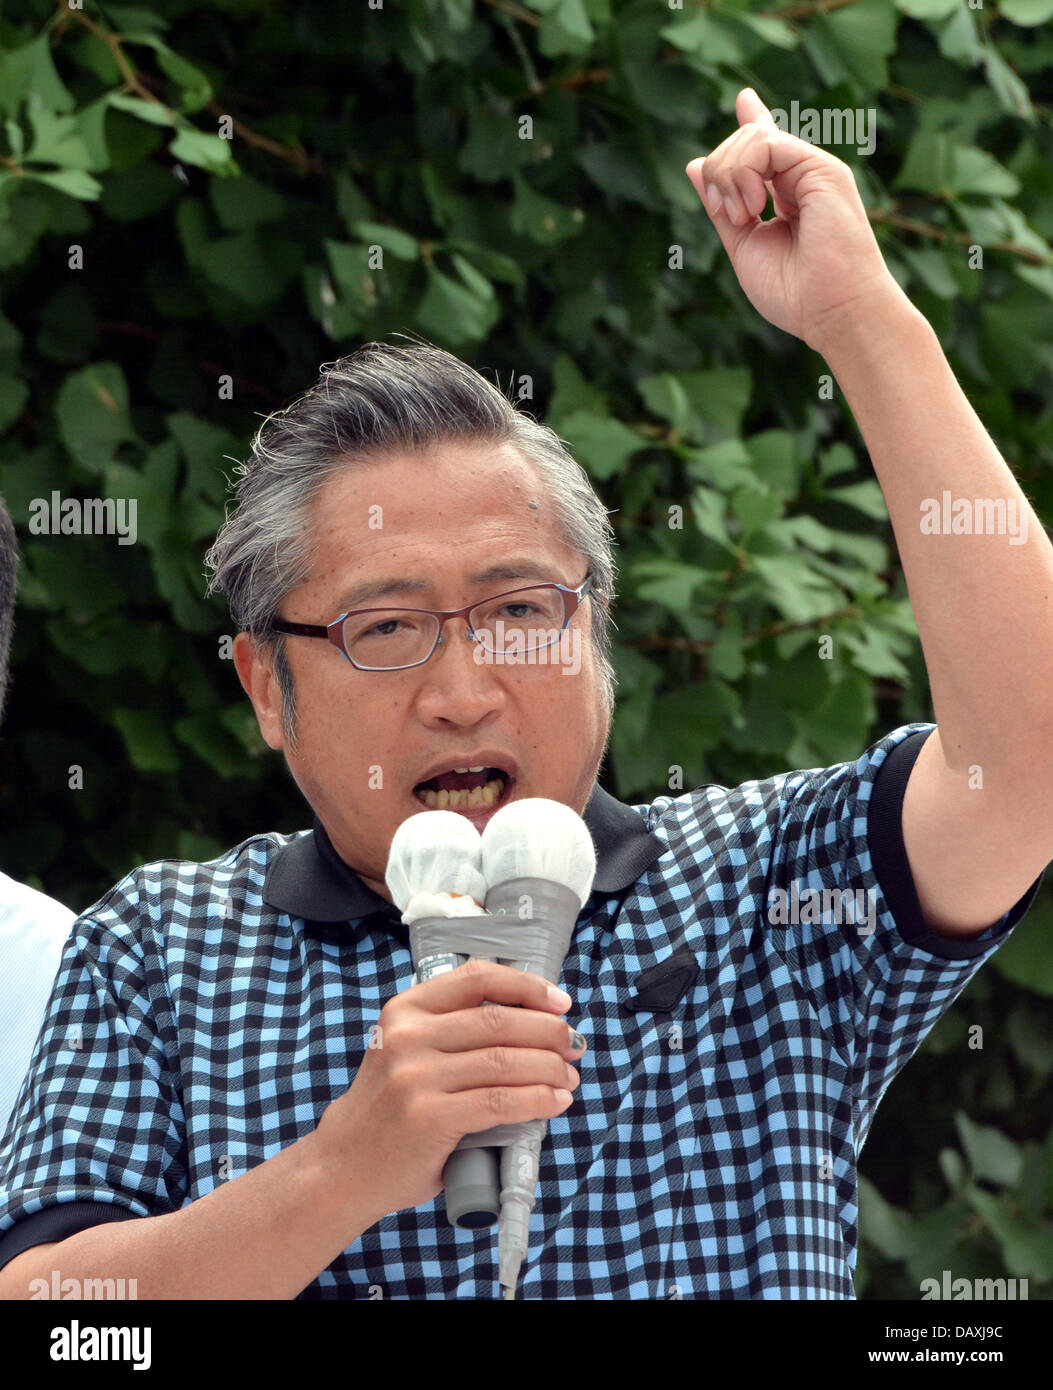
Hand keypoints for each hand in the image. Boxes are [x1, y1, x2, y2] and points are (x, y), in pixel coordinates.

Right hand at [312, 960, 584, 1221]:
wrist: (345, 1163)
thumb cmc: (390, 1105)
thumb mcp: (407, 1049)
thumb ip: (453, 1029)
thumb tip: (533, 1019)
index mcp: (406, 1009)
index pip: (478, 977)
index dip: (527, 986)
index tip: (560, 1002)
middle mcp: (408, 1036)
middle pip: (500, 1021)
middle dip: (549, 1032)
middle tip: (572, 1047)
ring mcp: (417, 1077)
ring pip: (505, 1062)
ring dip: (550, 1068)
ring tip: (569, 1078)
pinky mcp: (431, 1117)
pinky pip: (500, 1102)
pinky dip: (538, 1100)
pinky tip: (555, 1101)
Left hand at [685, 88, 904, 353]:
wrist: (835, 312)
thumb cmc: (796, 294)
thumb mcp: (745, 246)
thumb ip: (722, 209)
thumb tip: (695, 166)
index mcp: (789, 196)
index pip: (767, 149)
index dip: (752, 122)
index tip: (745, 98)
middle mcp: (803, 177)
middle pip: (744, 143)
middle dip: (718, 174)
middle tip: (729, 215)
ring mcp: (813, 170)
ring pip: (751, 138)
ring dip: (728, 176)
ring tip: (743, 215)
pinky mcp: (820, 168)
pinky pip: (765, 142)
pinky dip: (743, 172)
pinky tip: (751, 205)